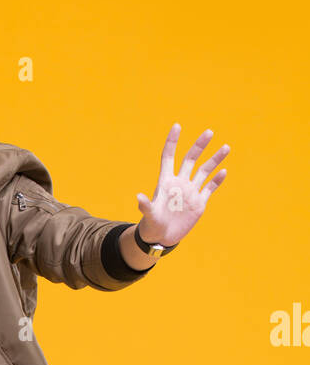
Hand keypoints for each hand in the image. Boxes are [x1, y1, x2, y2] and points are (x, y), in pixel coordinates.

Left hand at [136, 123, 228, 246]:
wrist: (162, 237)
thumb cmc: (152, 225)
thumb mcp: (149, 215)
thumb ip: (146, 206)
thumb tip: (138, 197)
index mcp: (166, 182)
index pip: (169, 156)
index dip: (172, 142)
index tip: (177, 126)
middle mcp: (180, 183)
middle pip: (191, 159)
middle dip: (199, 146)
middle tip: (209, 132)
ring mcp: (190, 191)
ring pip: (204, 171)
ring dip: (215, 160)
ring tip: (226, 147)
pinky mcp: (199, 202)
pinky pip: (209, 188)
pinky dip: (217, 181)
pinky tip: (224, 171)